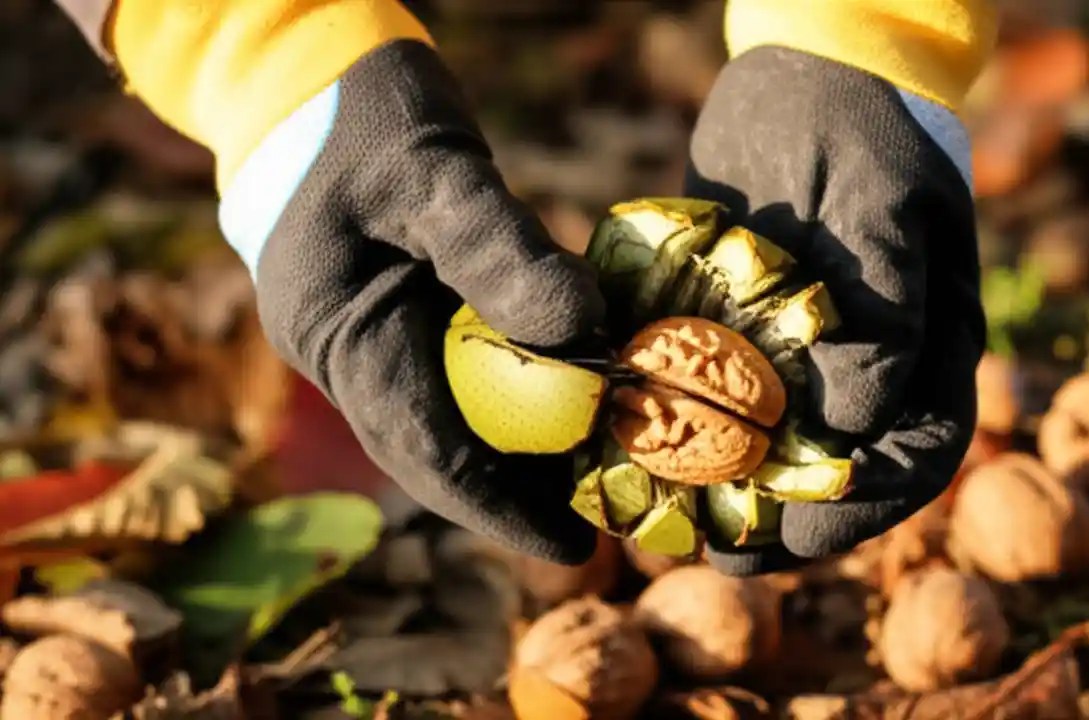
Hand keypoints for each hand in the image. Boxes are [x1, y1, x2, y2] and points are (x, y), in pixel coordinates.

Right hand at [220, 40, 605, 563]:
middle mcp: (344, 354)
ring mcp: (365, 335)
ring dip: (519, 450)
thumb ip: (501, 252)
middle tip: (602, 520)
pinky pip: (456, 377)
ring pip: (448, 421)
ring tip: (598, 472)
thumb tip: (587, 334)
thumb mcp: (437, 173)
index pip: (423, 449)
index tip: (571, 548)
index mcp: (334, 334)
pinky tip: (570, 397)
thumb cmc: (366, 114)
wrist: (308, 74)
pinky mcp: (393, 313)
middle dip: (516, 492)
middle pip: (437, 451)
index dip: (500, 508)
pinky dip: (514, 395)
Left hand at [684, 47, 984, 575]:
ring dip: (740, 495)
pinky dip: (700, 436)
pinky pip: (738, 401)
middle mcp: (880, 360)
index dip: (867, 506)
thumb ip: (886, 312)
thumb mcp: (875, 204)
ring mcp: (819, 350)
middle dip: (792, 523)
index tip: (799, 530)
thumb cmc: (853, 127)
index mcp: (933, 341)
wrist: (807, 68)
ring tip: (679, 524)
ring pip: (789, 450)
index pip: (921, 453)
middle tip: (722, 552)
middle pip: (849, 472)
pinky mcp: (760, 331)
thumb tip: (858, 422)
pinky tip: (649, 454)